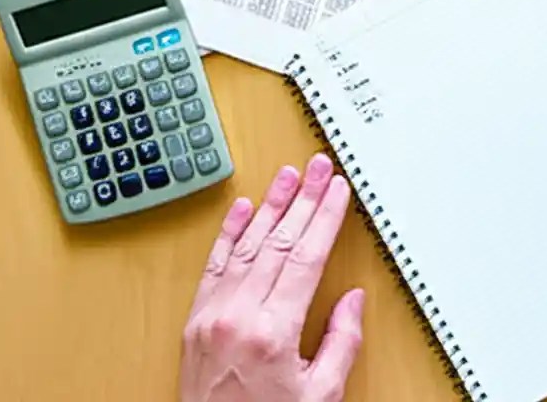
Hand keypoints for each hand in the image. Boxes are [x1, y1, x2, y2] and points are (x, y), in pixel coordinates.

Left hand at [182, 155, 363, 401]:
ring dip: (268, 207)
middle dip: (302, 199)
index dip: (325, 218)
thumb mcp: (321, 396)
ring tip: (286, 177)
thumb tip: (351, 302)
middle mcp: (237, 316)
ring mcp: (211, 316)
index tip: (337, 191)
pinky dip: (228, 234)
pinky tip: (241, 209)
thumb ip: (341, 344)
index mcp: (273, 332)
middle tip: (317, 167)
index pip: (306, 258)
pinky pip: (213, 266)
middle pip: (278, 242)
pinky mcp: (194, 323)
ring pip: (245, 246)